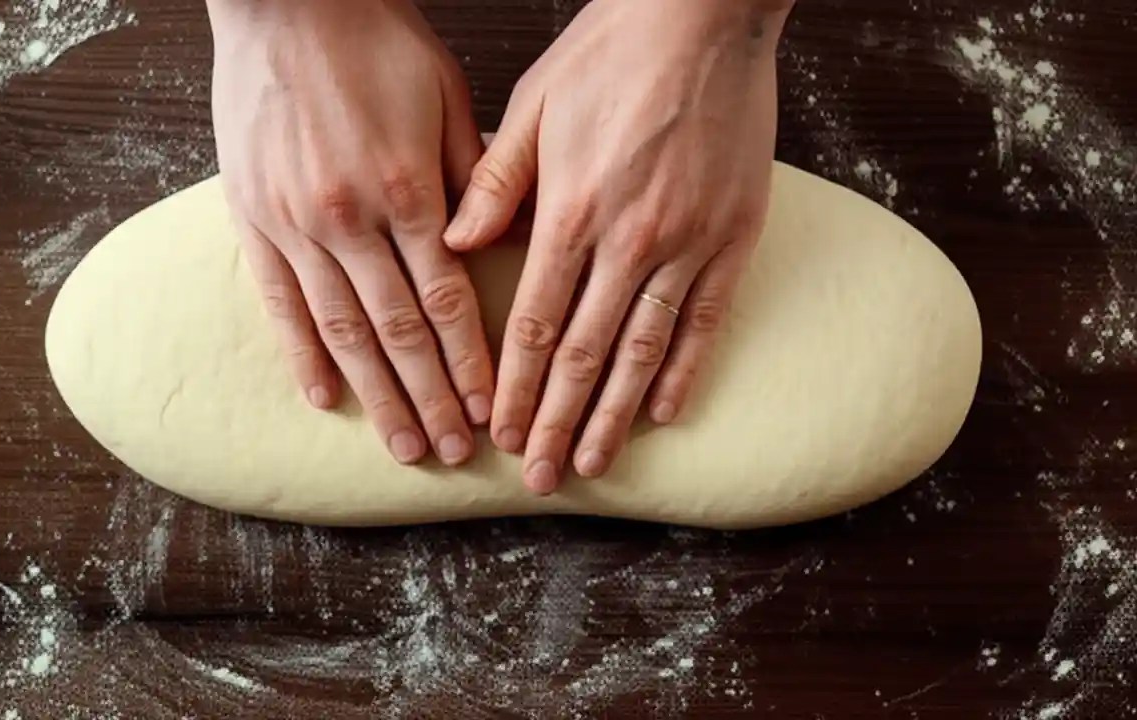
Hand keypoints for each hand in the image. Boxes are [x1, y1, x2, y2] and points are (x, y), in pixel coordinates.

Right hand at [208, 0, 492, 465]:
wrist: (287, 0)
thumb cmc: (378, 42)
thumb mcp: (447, 101)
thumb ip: (473, 182)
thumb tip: (500, 248)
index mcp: (408, 192)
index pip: (448, 303)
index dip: (471, 366)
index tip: (491, 412)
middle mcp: (351, 220)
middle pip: (400, 334)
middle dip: (431, 400)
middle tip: (451, 454)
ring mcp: (295, 224)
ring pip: (343, 332)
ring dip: (376, 396)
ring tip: (400, 446)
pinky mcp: (252, 218)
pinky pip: (279, 302)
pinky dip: (302, 355)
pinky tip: (322, 399)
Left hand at [444, 0, 792, 491]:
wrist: (704, 15)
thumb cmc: (610, 53)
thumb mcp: (531, 106)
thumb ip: (494, 185)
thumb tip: (454, 247)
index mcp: (570, 211)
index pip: (533, 325)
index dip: (517, 388)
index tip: (503, 434)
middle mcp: (629, 241)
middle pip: (584, 354)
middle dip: (558, 422)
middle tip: (542, 476)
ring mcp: (687, 243)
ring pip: (643, 351)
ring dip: (615, 415)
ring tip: (596, 464)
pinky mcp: (733, 236)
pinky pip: (706, 320)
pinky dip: (685, 370)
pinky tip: (664, 413)